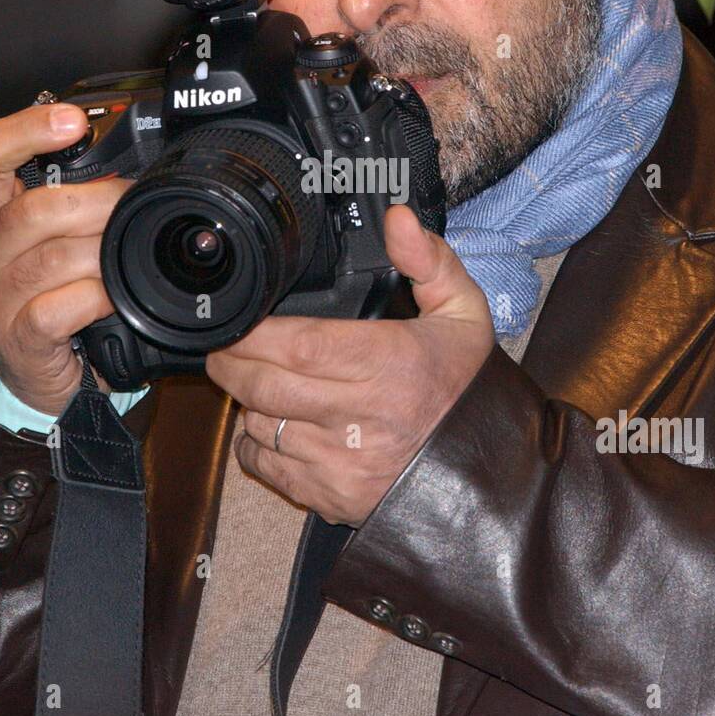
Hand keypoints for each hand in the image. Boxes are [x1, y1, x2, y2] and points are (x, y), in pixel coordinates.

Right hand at [0, 102, 131, 414]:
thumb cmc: (51, 291)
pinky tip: (113, 296)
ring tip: (130, 249)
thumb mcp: (52, 236)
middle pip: (33, 209)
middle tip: (133, 202)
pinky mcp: (20, 336)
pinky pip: (57, 309)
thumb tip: (138, 163)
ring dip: (103, 251)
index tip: (73, 121)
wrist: (34, 369)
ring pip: (51, 259)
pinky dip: (94, 299)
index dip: (24, 130)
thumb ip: (76, 197)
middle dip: (97, 201)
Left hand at [205, 205, 494, 525]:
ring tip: (257, 380)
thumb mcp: (462, 312)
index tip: (237, 318)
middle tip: (223, 344)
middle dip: (232, 363)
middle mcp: (362, 418)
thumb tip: (396, 217)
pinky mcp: (332, 498)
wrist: (491, 470)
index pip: (300, 345)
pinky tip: (274, 423)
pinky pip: (268, 467)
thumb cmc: (467, 387)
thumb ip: (428, 259)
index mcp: (390, 365)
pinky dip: (256, 442)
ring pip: (260, 425)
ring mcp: (344, 464)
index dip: (255, 333)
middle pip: (265, 387)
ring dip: (247, 401)